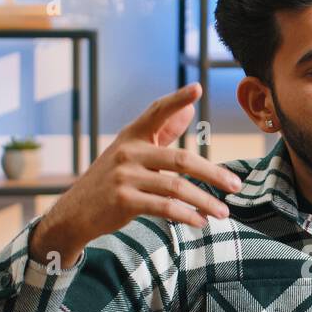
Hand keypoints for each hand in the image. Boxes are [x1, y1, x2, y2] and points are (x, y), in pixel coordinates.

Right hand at [29, 82, 242, 265]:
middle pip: (181, 160)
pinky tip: (201, 222)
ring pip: (177, 187)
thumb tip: (189, 111)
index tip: (197, 88)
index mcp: (132, 136)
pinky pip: (164, 208)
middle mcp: (128, 152)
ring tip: (223, 213)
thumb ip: (161, 133)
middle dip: (214, 174)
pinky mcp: (123, 201)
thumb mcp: (131, 153)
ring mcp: (125, 176)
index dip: (176, 99)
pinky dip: (186, 215)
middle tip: (236, 186)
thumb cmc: (110, 181)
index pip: (156, 112)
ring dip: (205, 202)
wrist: (75, 212)